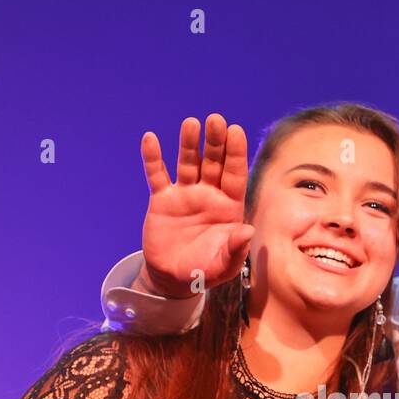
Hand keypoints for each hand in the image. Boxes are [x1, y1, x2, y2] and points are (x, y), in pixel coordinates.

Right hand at [139, 113, 254, 298]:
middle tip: (215, 120)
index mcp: (229, 206)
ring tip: (191, 124)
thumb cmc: (205, 271)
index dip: (236, 153)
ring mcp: (185, 195)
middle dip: (215, 142)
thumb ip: (236, 248)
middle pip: (213, 163)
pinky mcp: (162, 200)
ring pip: (188, 164)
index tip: (236, 131)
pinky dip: (153, 158)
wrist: (174, 278)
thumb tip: (248, 231)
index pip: (235, 175)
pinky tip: (150, 139)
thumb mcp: (224, 265)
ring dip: (189, 144)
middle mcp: (209, 195)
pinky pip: (157, 175)